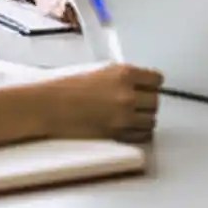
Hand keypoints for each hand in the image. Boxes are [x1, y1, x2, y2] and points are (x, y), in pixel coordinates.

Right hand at [42, 63, 163, 142]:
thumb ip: (125, 77)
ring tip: (130, 115)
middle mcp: (127, 95)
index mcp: (124, 74)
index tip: (147, 87)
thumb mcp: (102, 71)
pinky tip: (127, 126)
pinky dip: (138, 132)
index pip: (157, 80)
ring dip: (143, 118)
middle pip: (156, 101)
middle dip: (146, 102)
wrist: (50, 106)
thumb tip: (143, 84)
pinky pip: (142, 136)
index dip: (151, 84)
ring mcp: (123, 116)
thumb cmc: (69, 87)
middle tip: (136, 102)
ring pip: (151, 120)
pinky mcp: (117, 134)